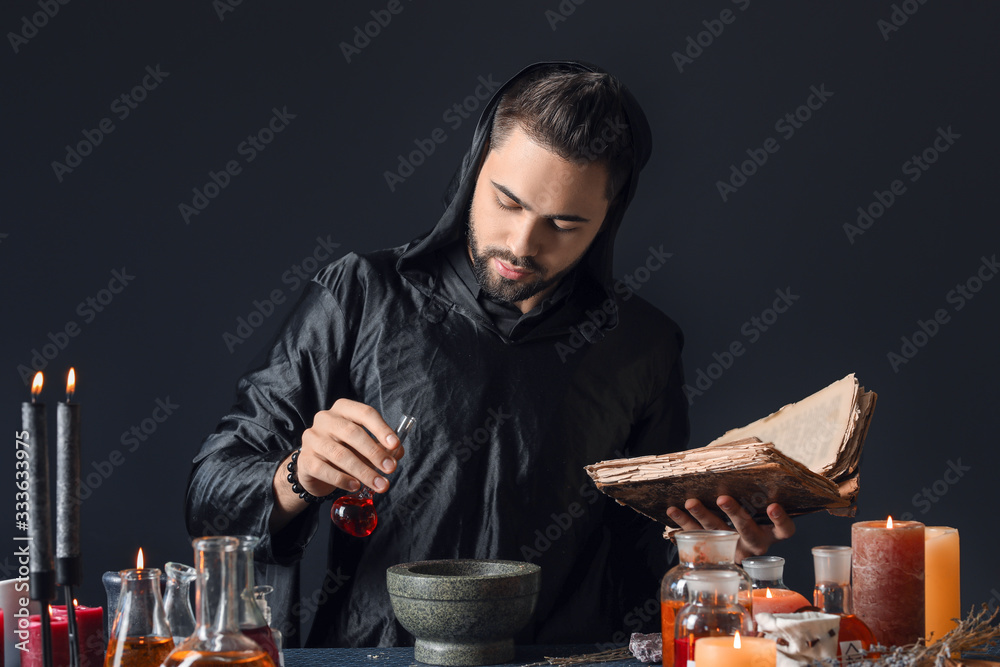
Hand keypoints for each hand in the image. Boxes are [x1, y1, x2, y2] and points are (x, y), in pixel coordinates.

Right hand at [296, 398, 404, 496]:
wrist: (313, 468)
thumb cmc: (343, 450)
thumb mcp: (363, 446)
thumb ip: (381, 447)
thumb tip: (397, 453)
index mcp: (343, 409)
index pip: (364, 413)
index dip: (381, 429)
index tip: (395, 445)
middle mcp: (325, 419)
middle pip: (353, 433)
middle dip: (374, 452)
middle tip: (390, 469)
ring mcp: (312, 438)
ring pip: (340, 454)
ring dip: (363, 471)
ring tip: (379, 484)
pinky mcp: (304, 459)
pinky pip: (324, 470)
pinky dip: (343, 480)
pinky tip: (356, 486)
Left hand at [666, 495, 795, 562]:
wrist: (732, 550)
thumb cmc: (750, 514)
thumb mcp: (759, 505)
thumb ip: (757, 487)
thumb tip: (744, 451)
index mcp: (770, 533)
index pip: (784, 530)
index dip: (781, 520)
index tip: (773, 506)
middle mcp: (753, 543)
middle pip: (746, 531)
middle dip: (734, 514)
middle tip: (723, 498)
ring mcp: (731, 549)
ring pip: (718, 534)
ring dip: (703, 516)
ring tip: (691, 502)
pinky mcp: (711, 550)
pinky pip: (696, 536)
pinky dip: (683, 522)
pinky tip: (673, 510)